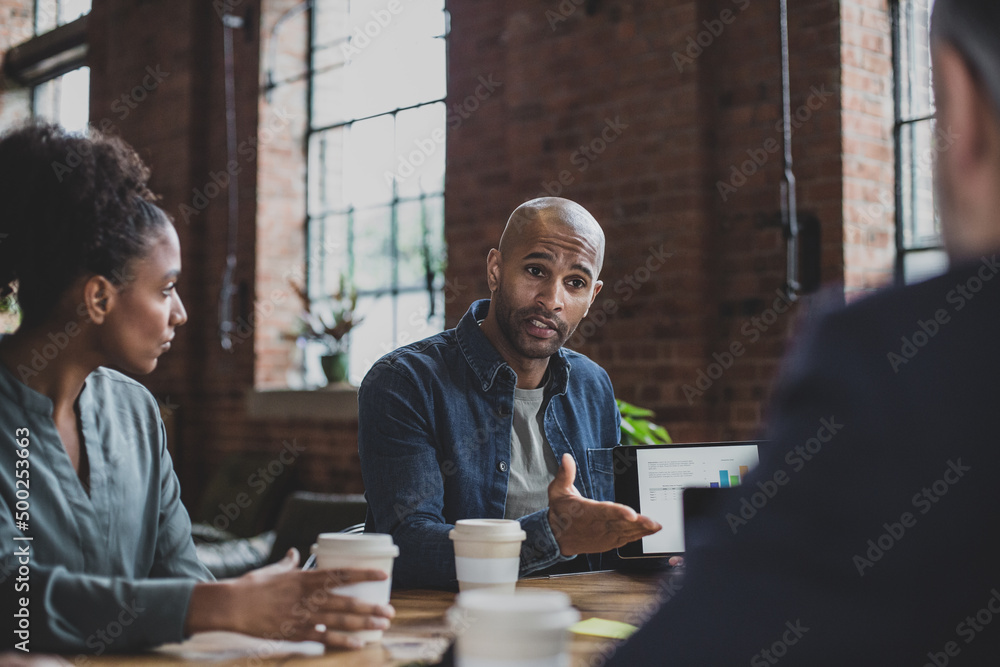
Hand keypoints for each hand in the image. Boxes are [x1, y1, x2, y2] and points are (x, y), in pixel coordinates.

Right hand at [186, 548, 394, 648]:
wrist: (232, 605)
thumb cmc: (252, 585)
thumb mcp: (273, 570)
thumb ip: (287, 562)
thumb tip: (293, 551)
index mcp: (306, 577)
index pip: (341, 574)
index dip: (364, 574)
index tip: (383, 575)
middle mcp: (308, 596)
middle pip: (346, 601)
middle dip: (370, 607)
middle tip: (390, 611)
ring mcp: (303, 615)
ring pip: (339, 620)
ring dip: (363, 624)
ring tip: (382, 625)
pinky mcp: (295, 632)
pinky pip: (323, 638)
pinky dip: (342, 641)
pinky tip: (358, 644)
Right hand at [547, 453, 661, 556]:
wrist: (556, 537)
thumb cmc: (560, 512)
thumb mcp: (557, 491)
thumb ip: (564, 474)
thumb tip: (566, 458)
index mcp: (585, 512)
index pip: (604, 511)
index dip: (618, 512)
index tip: (631, 514)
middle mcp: (596, 525)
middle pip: (620, 524)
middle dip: (638, 523)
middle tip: (654, 522)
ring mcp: (603, 535)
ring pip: (625, 533)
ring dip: (641, 530)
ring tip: (656, 526)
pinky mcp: (608, 542)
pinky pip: (625, 539)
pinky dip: (638, 536)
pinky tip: (649, 532)